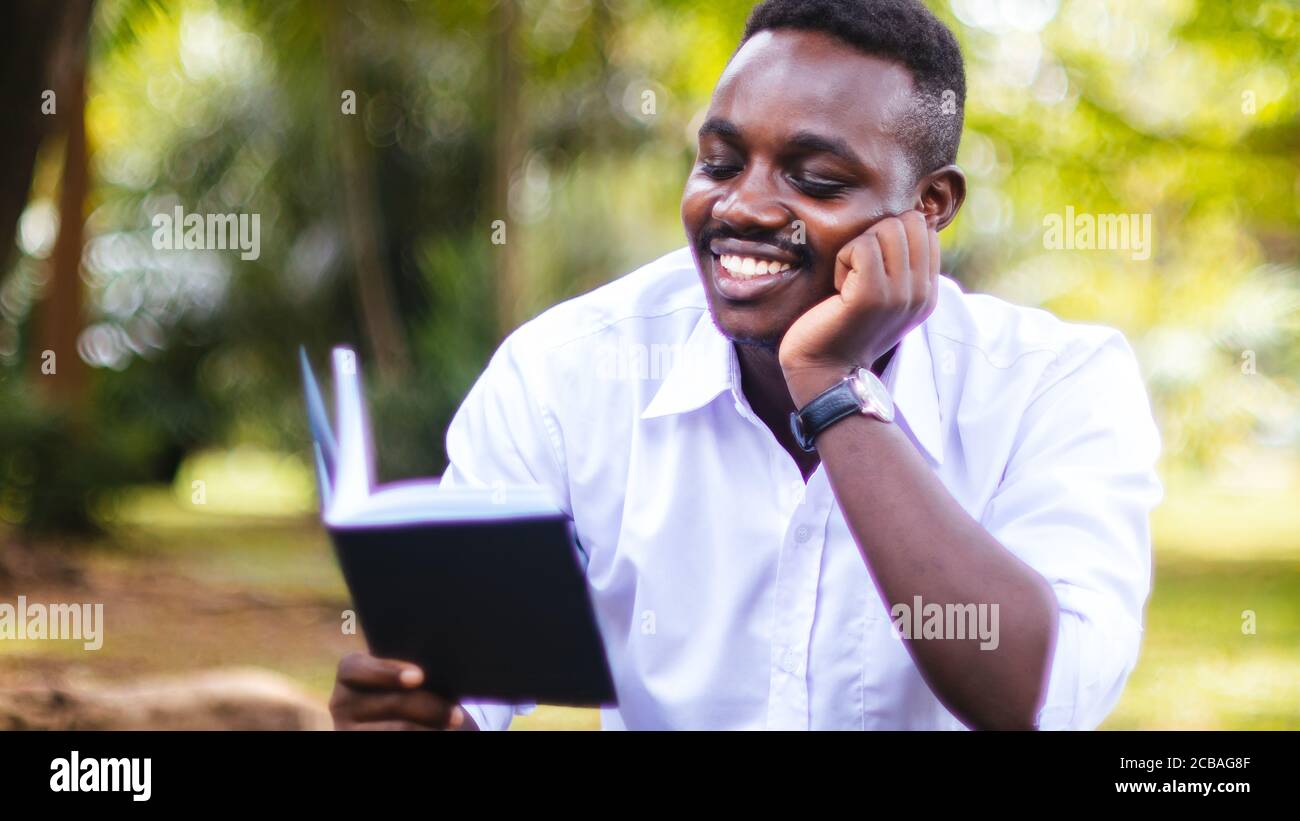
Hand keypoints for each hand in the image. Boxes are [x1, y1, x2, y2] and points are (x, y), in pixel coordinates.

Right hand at [329, 652, 476, 729]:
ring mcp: (347, 728)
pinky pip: (392, 739)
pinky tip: (438, 733)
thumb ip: (410, 666)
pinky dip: (422, 733)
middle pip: (391, 703)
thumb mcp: (401, 672)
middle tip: (457, 715)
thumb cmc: (406, 684)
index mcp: (350, 673)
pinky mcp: (357, 743)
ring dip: (429, 727)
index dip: (389, 672)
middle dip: (429, 707)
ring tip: (453, 723)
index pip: (358, 668)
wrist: (394, 714)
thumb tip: (434, 672)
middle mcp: (341, 702)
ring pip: (397, 729)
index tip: (419, 676)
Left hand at [779, 211, 939, 405]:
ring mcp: (899, 294)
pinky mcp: (871, 295)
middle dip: (877, 236)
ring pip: (887, 229)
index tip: (871, 269)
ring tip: (848, 282)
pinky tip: (838, 287)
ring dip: (858, 248)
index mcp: (927, 293)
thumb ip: (901, 265)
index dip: (892, 236)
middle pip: (909, 222)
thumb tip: (907, 219)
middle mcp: (920, 293)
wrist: (825, 372)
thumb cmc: (844, 328)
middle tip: (858, 271)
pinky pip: (862, 246)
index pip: (925, 230)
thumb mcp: (885, 297)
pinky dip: (843, 259)